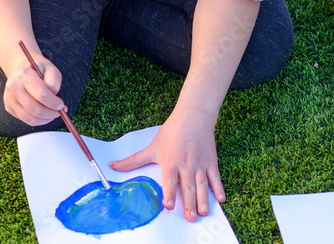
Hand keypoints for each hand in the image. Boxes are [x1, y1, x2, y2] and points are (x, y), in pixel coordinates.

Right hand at [3, 52, 64, 126]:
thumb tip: (54, 100)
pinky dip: (38, 120)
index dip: (53, 102)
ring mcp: (9, 99)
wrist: (20, 69)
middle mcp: (13, 87)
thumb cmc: (38, 69)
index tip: (62, 105)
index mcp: (24, 75)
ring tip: (54, 114)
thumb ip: (54, 82)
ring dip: (45, 119)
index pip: (41, 94)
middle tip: (60, 112)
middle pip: (34, 109)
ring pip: (29, 118)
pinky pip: (25, 119)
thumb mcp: (51, 69)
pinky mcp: (9, 107)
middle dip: (50, 113)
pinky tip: (45, 114)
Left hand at [110, 107, 224, 221]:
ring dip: (204, 199)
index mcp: (171, 162)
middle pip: (188, 187)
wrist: (194, 116)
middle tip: (191, 218)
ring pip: (202, 185)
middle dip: (190, 204)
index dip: (170, 194)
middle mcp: (186, 165)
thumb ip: (133, 161)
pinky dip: (218, 188)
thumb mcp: (152, 147)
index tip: (169, 206)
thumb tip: (112, 166)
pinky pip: (215, 177)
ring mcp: (200, 164)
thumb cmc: (172, 132)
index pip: (170, 181)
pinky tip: (220, 199)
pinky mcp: (211, 161)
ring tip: (204, 212)